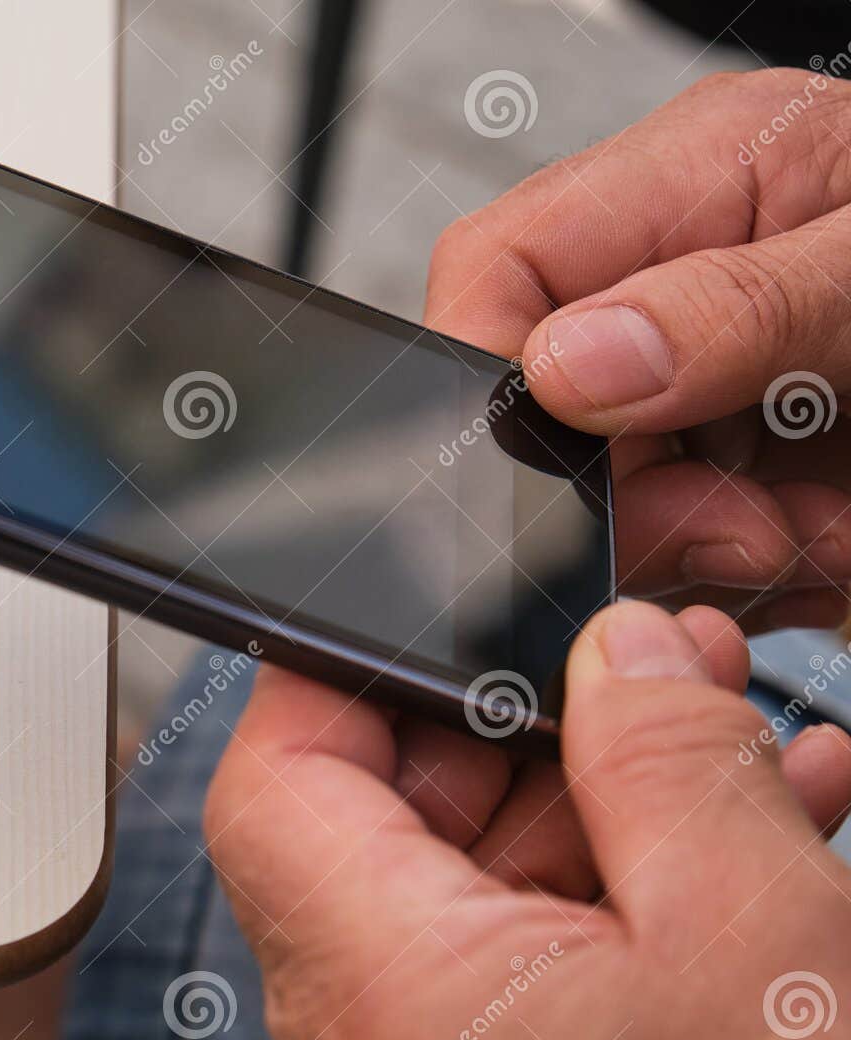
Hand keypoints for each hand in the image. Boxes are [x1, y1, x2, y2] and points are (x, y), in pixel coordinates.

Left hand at [205, 601, 850, 1039]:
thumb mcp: (753, 947)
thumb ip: (672, 771)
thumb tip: (628, 654)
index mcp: (390, 980)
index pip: (276, 782)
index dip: (339, 674)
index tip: (435, 613)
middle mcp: (391, 1032)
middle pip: (395, 818)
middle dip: (529, 725)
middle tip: (651, 670)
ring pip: (496, 883)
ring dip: (613, 797)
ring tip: (735, 736)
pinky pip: (557, 958)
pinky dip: (642, 886)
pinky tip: (759, 831)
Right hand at [429, 69, 850, 631]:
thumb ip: (736, 304)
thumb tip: (566, 365)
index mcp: (700, 189)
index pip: (501, 272)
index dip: (489, 370)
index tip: (551, 459)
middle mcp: (691, 297)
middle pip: (551, 417)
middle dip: (633, 497)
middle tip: (739, 529)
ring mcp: (725, 401)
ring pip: (623, 511)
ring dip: (715, 553)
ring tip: (824, 532)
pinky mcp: (766, 488)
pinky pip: (702, 564)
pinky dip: (764, 583)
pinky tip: (835, 548)